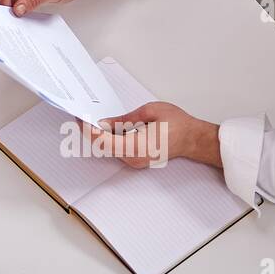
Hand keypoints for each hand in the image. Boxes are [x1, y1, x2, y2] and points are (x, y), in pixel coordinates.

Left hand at [82, 102, 220, 168]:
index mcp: (137, 146)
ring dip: (99, 136)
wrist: (194, 139)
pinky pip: (116, 150)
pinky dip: (108, 139)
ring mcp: (135, 162)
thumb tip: (104, 123)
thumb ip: (123, 119)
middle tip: (82, 116)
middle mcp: (134, 158)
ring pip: (108, 149)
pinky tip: (106, 127)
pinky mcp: (136, 160)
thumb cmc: (177, 124)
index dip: (89, 130)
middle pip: (103, 147)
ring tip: (92, 119)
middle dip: (90, 132)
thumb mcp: (149, 112)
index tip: (80, 119)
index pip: (103, 141)